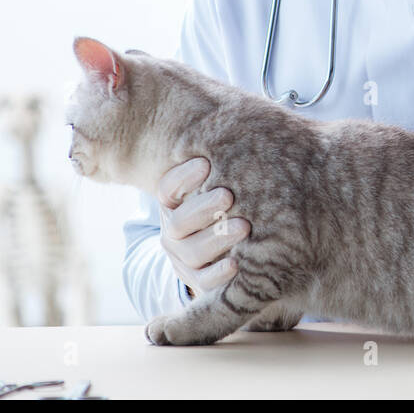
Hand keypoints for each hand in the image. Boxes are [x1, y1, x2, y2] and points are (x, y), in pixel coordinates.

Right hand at [157, 157, 249, 296]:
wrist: (225, 252)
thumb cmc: (228, 206)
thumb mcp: (218, 185)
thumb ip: (223, 166)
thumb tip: (241, 131)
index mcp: (173, 204)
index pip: (169, 189)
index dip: (184, 177)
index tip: (206, 163)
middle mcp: (174, 231)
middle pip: (179, 221)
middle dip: (204, 208)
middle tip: (228, 195)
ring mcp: (184, 258)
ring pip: (192, 251)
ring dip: (217, 238)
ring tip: (244, 226)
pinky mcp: (199, 280)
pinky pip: (204, 280)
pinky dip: (218, 273)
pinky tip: (236, 263)